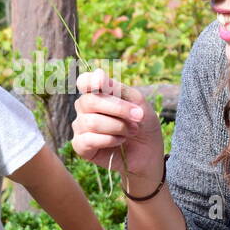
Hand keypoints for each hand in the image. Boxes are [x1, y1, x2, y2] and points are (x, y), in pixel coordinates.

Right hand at [71, 70, 162, 186]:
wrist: (149, 153)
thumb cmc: (143, 124)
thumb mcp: (138, 102)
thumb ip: (118, 88)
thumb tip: (98, 76)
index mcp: (97, 93)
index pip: (84, 81)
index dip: (89, 81)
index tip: (102, 82)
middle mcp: (84, 108)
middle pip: (90, 101)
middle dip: (118, 109)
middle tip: (138, 117)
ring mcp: (80, 127)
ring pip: (91, 122)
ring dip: (118, 127)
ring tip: (131, 132)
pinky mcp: (80, 146)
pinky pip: (89, 139)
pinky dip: (110, 140)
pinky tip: (120, 141)